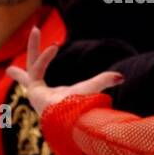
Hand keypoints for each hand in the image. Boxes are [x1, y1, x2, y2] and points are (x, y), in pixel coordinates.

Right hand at [6, 26, 124, 115]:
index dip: (44, 61)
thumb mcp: (91, 89)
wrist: (73, 124)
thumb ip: (103, 81)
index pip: (41, 77)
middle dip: (33, 52)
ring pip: (31, 65)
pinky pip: (37, 70)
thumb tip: (122, 77)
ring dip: (33, 46)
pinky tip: (54, 46)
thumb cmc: (81, 110)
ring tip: (35, 29)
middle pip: (31, 70)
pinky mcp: (33, 92)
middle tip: (31, 34)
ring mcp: (35, 94)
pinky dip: (46, 58)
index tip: (52, 46)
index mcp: (50, 96)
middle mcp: (40, 95)